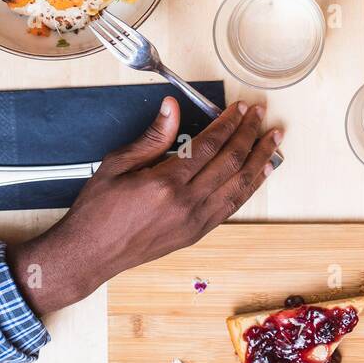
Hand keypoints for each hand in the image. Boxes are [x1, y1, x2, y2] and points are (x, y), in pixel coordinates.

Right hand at [7, 99, 281, 312]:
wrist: (89, 255)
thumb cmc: (98, 210)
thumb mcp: (117, 164)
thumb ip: (152, 137)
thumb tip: (172, 107)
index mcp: (165, 184)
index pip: (209, 146)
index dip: (228, 124)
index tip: (240, 108)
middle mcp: (186, 205)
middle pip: (230, 163)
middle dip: (249, 135)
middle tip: (260, 115)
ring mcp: (194, 222)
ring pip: (238, 187)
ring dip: (259, 160)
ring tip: (273, 140)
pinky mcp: (196, 234)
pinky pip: (231, 206)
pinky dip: (249, 187)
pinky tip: (259, 173)